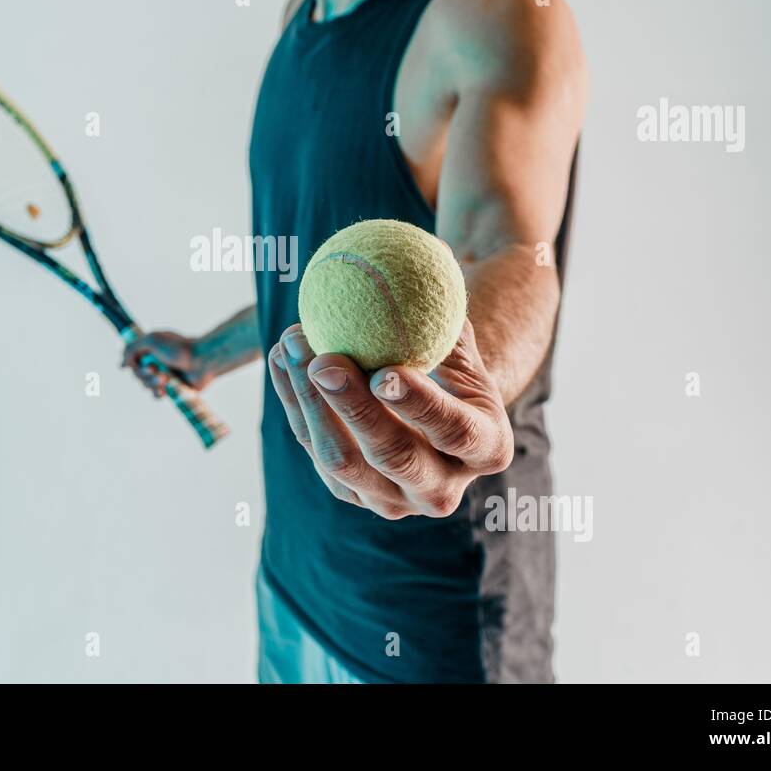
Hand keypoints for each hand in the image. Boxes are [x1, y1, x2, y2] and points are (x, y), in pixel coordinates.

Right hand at [121, 330, 211, 397]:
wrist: (202, 361)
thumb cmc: (180, 348)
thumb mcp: (151, 340)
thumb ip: (132, 348)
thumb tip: (122, 365)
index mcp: (151, 349)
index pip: (132, 360)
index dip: (133, 364)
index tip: (138, 363)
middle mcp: (156, 362)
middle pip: (137, 375)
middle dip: (145, 374)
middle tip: (157, 370)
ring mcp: (164, 375)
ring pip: (146, 386)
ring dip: (154, 383)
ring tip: (166, 379)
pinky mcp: (171, 388)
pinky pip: (157, 395)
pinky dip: (158, 393)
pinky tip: (163, 391)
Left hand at [267, 319, 513, 518]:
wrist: (435, 413)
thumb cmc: (452, 366)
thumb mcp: (462, 346)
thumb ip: (444, 322)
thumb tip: (419, 270)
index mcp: (488, 448)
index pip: (456, 431)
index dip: (420, 404)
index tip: (384, 371)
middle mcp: (443, 489)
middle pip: (394, 455)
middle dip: (354, 408)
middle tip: (324, 361)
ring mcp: (394, 500)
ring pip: (342, 461)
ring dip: (311, 402)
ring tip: (292, 345)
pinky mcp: (353, 494)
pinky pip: (315, 452)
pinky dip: (296, 405)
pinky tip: (281, 359)